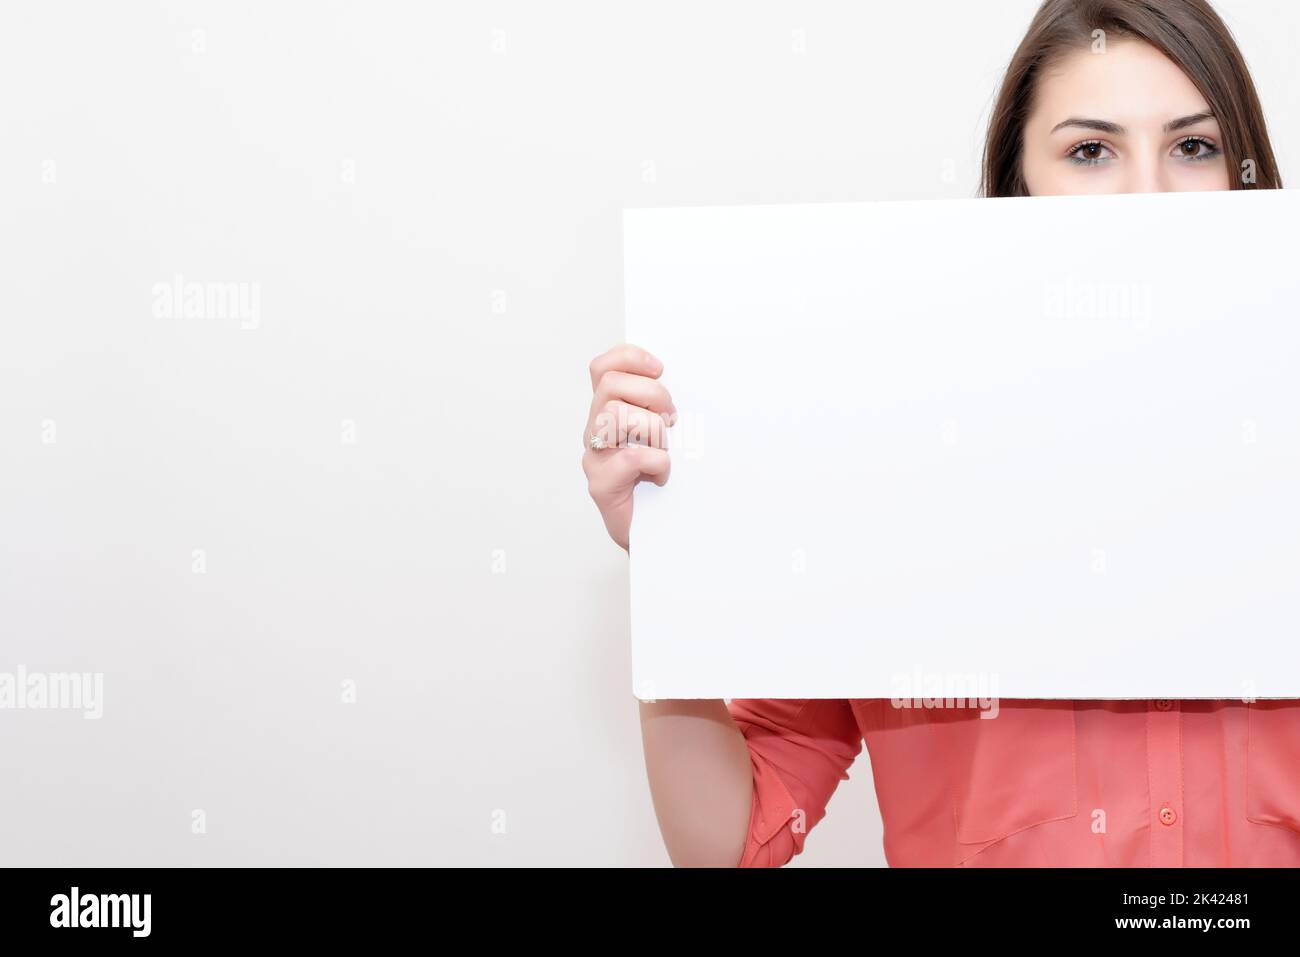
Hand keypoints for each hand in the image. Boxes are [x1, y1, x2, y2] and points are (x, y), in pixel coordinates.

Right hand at [581, 344, 675, 550]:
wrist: (658, 536)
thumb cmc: (663, 485)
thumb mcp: (666, 435)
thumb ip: (662, 407)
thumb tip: (681, 380)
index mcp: (609, 412)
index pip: (603, 368)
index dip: (630, 358)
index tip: (660, 369)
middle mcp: (596, 431)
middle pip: (610, 384)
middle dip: (650, 393)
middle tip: (670, 418)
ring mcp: (596, 458)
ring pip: (615, 413)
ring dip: (651, 427)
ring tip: (663, 447)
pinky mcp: (601, 485)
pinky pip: (629, 457)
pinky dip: (655, 462)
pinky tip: (661, 475)